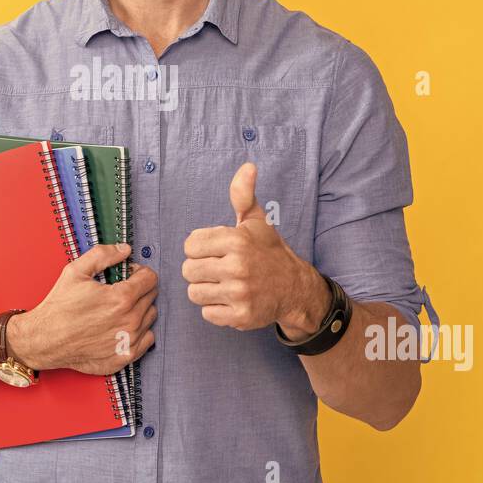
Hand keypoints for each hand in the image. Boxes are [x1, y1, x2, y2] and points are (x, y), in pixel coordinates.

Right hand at [8, 242, 157, 374]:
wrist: (45, 340)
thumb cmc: (59, 308)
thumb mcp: (76, 271)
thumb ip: (103, 255)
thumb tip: (124, 249)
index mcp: (121, 299)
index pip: (150, 279)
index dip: (139, 272)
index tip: (129, 274)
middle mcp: (129, 321)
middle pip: (151, 296)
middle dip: (139, 289)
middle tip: (120, 290)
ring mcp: (129, 341)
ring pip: (150, 317)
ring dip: (140, 309)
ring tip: (119, 309)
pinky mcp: (125, 356)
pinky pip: (148, 339)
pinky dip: (139, 331)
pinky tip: (122, 326)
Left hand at [182, 162, 328, 333]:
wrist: (294, 288)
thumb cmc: (268, 252)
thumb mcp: (257, 220)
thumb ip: (243, 194)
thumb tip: (248, 166)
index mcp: (237, 240)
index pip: (190, 245)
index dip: (200, 248)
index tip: (215, 250)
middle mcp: (238, 266)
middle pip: (188, 270)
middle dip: (201, 269)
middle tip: (219, 269)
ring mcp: (239, 293)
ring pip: (194, 292)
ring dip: (206, 290)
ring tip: (224, 284)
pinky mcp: (240, 316)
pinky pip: (207, 313)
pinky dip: (216, 309)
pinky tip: (231, 300)